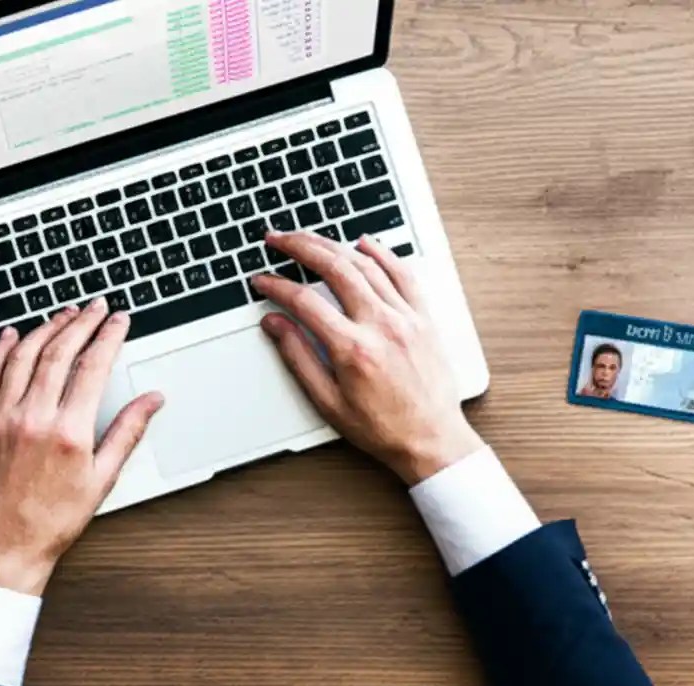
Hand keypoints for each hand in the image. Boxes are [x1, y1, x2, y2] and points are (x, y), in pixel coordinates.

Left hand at [0, 299, 163, 595]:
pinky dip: (1, 349)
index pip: (93, 367)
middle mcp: (32, 418)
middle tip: (95, 307)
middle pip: (59, 352)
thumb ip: (128, 431)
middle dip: (81, 322)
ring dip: (45, 328)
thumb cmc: (53, 519)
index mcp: (68, 432)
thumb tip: (152, 400)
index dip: (109, 336)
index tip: (119, 320)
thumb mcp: (103, 478)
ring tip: (63, 314)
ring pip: (23, 355)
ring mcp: (2, 418)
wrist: (5, 546)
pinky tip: (12, 335)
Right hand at [252, 231, 483, 486]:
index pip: (304, 301)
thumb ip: (298, 357)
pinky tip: (364, 243)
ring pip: (367, 265)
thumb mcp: (328, 402)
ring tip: (310, 237)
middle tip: (279, 239)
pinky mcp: (424, 318)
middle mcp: (381, 326)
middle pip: (335, 268)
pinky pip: (403, 274)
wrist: (431, 440)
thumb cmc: (382, 428)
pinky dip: (382, 254)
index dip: (277, 286)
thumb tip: (274, 325)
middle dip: (301, 247)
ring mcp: (406, 318)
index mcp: (353, 349)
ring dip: (334, 244)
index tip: (262, 280)